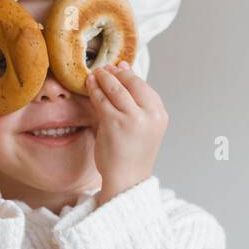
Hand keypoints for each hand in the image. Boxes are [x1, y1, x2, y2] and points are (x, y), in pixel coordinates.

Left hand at [86, 62, 166, 205]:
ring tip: (95, 74)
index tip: (119, 67)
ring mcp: (132, 118)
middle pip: (131, 83)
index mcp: (159, 115)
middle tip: (104, 68)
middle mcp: (149, 115)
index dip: (129, 74)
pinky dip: (94, 90)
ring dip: (103, 78)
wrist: (127, 180)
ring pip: (115, 88)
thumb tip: (123, 74)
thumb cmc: (132, 155)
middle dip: (116, 73)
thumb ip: (136, 105)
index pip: (144, 86)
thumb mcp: (143, 127)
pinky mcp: (114, 123)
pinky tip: (89, 85)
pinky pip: (101, 100)